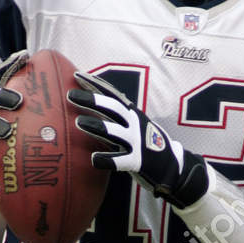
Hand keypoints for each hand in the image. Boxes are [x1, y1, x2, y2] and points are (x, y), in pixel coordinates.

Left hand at [68, 72, 208, 207]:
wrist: (172, 166)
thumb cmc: (145, 144)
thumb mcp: (133, 124)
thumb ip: (115, 116)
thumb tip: (91, 104)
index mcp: (131, 114)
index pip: (112, 95)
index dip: (95, 85)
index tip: (77, 76)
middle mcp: (134, 124)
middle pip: (112, 108)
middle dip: (92, 100)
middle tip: (70, 95)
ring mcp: (136, 143)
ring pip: (115, 132)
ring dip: (97, 126)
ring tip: (78, 122)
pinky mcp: (138, 162)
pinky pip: (121, 161)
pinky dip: (108, 160)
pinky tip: (94, 159)